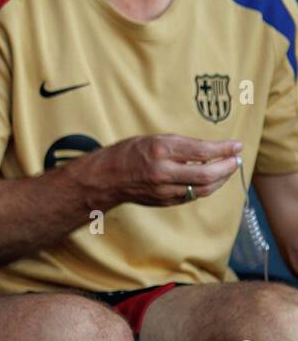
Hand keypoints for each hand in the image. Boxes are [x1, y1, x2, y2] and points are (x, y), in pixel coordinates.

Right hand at [79, 134, 241, 208]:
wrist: (105, 178)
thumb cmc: (128, 153)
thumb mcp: (154, 139)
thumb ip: (181, 145)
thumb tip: (211, 150)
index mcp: (160, 150)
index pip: (202, 151)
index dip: (224, 149)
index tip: (236, 145)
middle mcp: (163, 172)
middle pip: (207, 174)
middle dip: (227, 167)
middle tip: (236, 160)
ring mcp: (164, 189)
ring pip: (203, 189)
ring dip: (220, 180)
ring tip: (226, 170)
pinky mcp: (164, 201)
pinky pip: (192, 196)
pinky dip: (204, 187)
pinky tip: (209, 180)